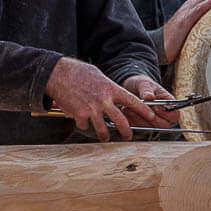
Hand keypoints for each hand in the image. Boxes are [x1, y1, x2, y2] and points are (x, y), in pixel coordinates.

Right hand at [45, 57, 159, 141]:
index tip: (152, 116)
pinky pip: (85, 126)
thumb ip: (107, 87)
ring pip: (103, 129)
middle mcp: (104, 100)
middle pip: (121, 120)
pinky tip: (82, 121)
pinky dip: (84, 125)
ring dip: (105, 136)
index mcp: (111, 89)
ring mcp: (92, 109)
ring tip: (106, 138)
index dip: (144, 110)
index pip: (132, 101)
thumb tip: (113, 95)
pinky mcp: (79, 115)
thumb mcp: (98, 75)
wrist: (58, 74)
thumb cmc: (78, 72)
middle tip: (129, 136)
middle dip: (127, 131)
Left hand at [122, 75, 178, 126]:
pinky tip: (126, 112)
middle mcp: (164, 116)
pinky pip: (140, 128)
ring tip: (129, 109)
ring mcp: (154, 122)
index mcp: (169, 104)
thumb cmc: (142, 84)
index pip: (175, 115)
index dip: (167, 114)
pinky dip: (133, 121)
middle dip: (152, 118)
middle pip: (164, 125)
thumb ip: (147, 90)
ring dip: (140, 120)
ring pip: (151, 128)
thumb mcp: (144, 83)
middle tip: (141, 110)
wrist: (131, 88)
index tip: (156, 107)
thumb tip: (150, 97)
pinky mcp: (143, 125)